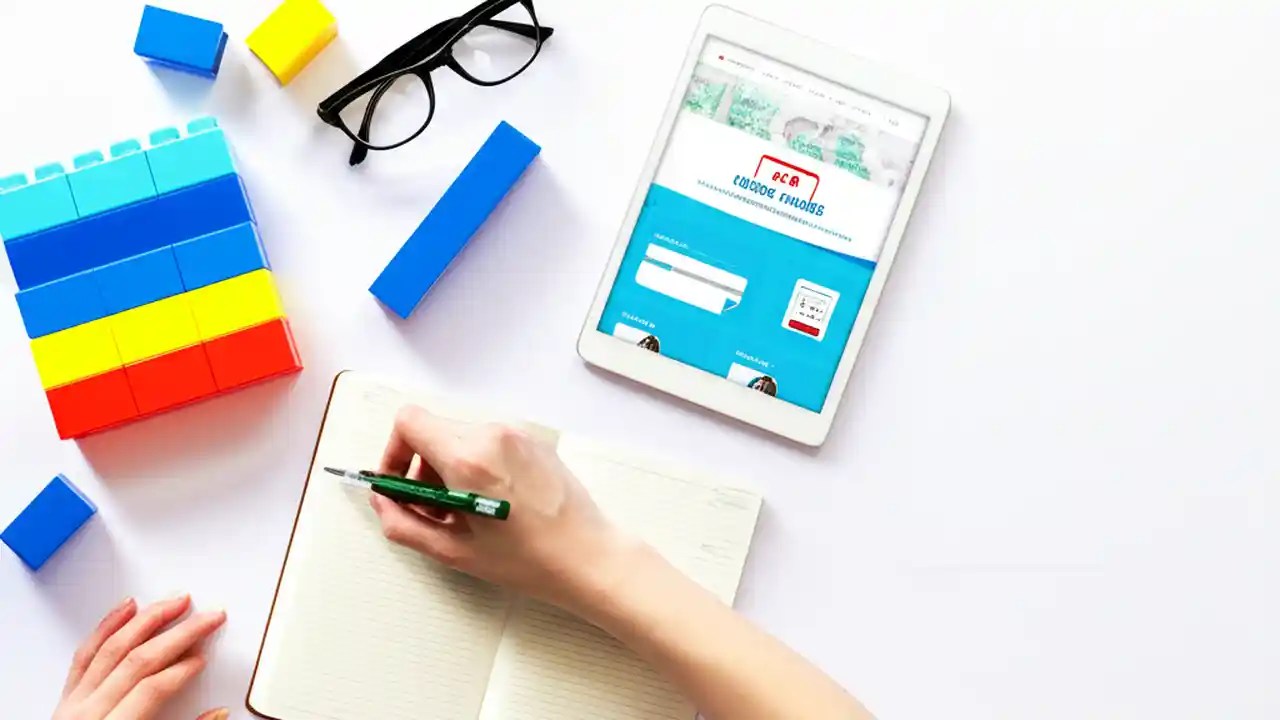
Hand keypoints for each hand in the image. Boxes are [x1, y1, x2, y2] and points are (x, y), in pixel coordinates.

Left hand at [53, 595, 227, 719]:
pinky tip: (126, 609)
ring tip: (173, 603)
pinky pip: (86, 653)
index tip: (204, 656)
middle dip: (179, 634)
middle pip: (138, 660)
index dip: (183, 668)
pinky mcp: (65, 698)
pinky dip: (107, 626)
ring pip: (112, 648)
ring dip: (147, 620)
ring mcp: (73, 703)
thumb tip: (217, 715)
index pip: (153, 688)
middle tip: (207, 617)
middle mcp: (88, 713)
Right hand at [369, 405, 631, 612]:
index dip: (393, 453)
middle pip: (433, 432)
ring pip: (461, 438)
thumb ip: (404, 524)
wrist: (589, 557)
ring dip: (450, 470)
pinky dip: (477, 466)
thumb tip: (383, 502)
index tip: (399, 484)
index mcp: (469, 458)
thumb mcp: (454, 551)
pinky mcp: (534, 441)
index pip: (409, 422)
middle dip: (422, 469)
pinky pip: (489, 443)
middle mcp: (493, 436)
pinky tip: (490, 504)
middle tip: (434, 511)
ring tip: (464, 513)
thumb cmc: (530, 560)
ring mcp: (517, 435)